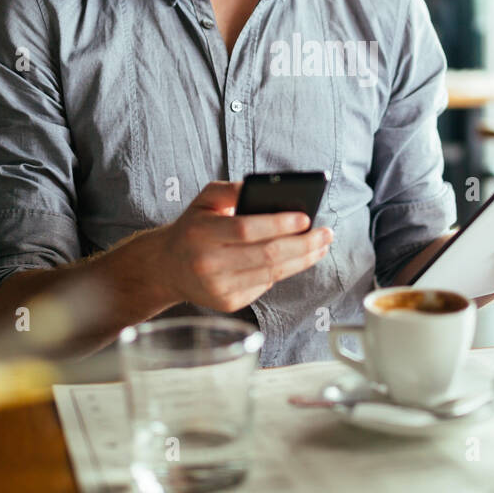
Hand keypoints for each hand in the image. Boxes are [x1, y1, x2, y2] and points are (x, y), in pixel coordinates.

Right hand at [150, 180, 332, 312]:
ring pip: (271, 273)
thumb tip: (268, 189)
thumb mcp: (205, 199)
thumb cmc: (194, 227)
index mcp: (201, 233)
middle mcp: (208, 263)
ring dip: (303, 260)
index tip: (306, 218)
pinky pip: (265, 285)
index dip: (278, 224)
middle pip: (266, 255)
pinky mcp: (228, 303)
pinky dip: (285, 271)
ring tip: (321, 246)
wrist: (168, 267)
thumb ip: (232, 189)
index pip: (245, 229)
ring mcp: (218, 287)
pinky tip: (298, 259)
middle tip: (326, 233)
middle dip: (303, 244)